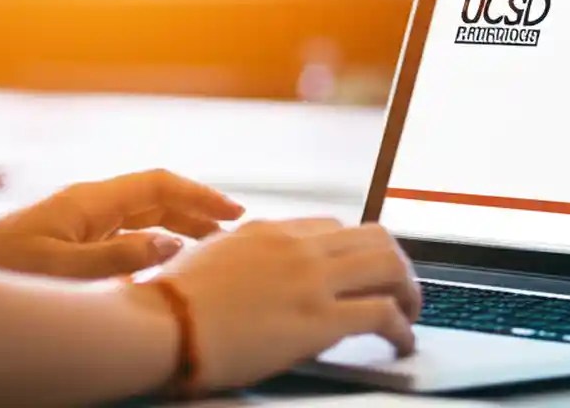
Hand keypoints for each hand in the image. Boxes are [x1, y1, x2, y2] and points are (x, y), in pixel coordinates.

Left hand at [0, 169, 243, 277]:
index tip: (236, 214)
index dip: (201, 195)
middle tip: (234, 235)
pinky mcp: (71, 242)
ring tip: (210, 251)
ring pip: (144, 217)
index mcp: (91, 201)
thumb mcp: (58, 269)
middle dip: (198, 212)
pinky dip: (154, 245)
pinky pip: (126, 236)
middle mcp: (90, 205)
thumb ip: (117, 258)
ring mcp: (81, 223)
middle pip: (157, 198)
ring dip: (179, 228)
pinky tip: (165, 266)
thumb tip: (171, 242)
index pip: (160, 185)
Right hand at [156, 217, 420, 392]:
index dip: (356, 252)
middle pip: (374, 238)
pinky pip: (382, 315)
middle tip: (400, 291)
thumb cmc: (167, 301)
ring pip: (390, 266)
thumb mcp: (207, 257)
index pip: (334, 228)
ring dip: (409, 291)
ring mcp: (312, 281)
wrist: (160, 326)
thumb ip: (239, 254)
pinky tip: (403, 343)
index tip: (362, 272)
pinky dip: (402, 329)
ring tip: (409, 316)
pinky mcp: (320, 320)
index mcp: (270, 230)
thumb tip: (250, 267)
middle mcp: (299, 247)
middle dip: (396, 265)